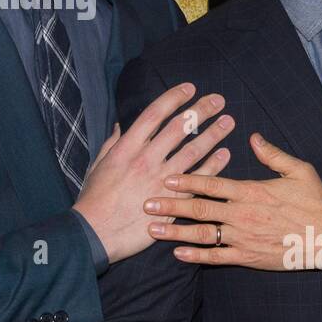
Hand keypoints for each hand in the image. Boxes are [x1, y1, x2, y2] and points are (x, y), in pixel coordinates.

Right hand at [74, 83, 233, 263]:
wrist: (95, 233)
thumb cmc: (93, 200)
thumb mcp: (98, 165)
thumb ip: (113, 143)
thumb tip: (122, 125)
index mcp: (127, 147)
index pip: (155, 114)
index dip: (174, 98)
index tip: (189, 88)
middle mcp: (147, 159)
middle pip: (179, 128)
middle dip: (201, 111)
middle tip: (218, 100)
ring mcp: (161, 180)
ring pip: (193, 151)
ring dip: (213, 134)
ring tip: (228, 122)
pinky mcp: (172, 202)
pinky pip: (199, 180)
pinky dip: (214, 165)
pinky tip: (225, 155)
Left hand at [143, 132, 321, 269]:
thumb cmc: (315, 202)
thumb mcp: (299, 170)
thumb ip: (272, 153)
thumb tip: (252, 136)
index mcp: (251, 191)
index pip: (212, 184)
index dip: (187, 180)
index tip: (166, 177)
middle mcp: (242, 215)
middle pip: (199, 209)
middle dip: (170, 205)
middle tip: (146, 202)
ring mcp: (243, 238)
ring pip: (202, 234)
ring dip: (175, 232)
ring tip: (152, 228)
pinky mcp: (248, 257)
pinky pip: (217, 258)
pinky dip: (196, 257)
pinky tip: (178, 254)